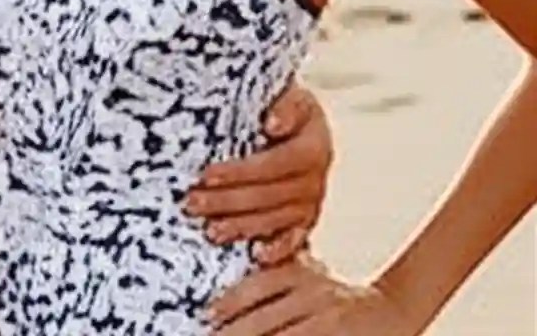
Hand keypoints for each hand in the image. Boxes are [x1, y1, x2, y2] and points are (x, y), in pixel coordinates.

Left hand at [185, 80, 333, 263]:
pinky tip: (255, 257)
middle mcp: (315, 178)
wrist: (291, 119)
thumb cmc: (278, 105)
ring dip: (242, 226)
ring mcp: (311, 202)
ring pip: (276, 220)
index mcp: (313, 145)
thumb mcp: (286, 94)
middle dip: (228, 201)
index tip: (206, 175)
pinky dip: (277, 249)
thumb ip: (285, 106)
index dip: (241, 172)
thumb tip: (273, 124)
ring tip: (209, 231)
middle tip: (192, 203)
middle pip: (270, 196)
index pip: (275, 164)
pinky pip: (293, 239)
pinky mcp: (304, 221)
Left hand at [209, 255, 417, 335]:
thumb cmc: (337, 297)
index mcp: (302, 273)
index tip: (208, 315)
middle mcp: (314, 294)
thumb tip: (233, 284)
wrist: (393, 310)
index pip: (257, 286)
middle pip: (263, 320)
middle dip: (233, 332)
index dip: (229, 302)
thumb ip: (280, 271)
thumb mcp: (310, 275)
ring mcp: (328, 320)